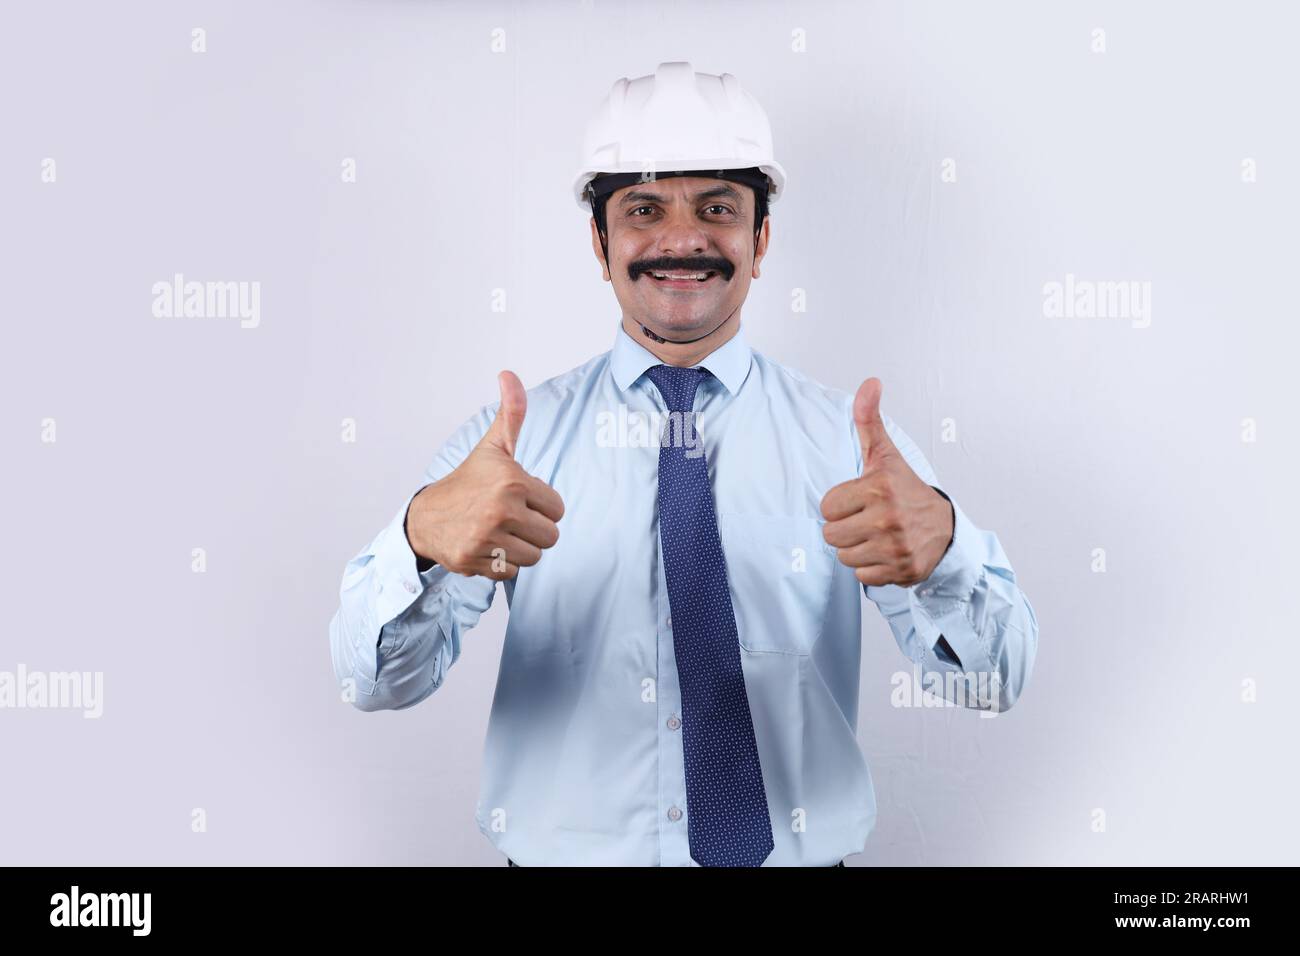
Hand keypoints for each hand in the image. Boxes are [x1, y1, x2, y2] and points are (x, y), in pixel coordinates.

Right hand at [406, 371, 564, 580]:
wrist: (426, 517)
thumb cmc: (468, 481)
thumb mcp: (493, 447)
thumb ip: (511, 414)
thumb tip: (509, 374)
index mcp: (513, 481)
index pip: (558, 509)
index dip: (542, 506)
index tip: (521, 499)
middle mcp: (501, 510)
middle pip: (551, 537)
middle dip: (535, 530)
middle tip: (512, 519)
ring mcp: (487, 538)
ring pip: (535, 557)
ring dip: (521, 549)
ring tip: (500, 532)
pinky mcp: (475, 561)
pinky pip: (513, 573)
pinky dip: (503, 565)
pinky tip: (488, 547)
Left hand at [820, 378, 953, 587]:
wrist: (945, 528)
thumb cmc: (906, 490)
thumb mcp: (885, 456)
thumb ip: (869, 420)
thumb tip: (870, 382)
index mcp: (878, 488)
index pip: (826, 507)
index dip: (838, 505)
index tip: (859, 501)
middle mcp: (887, 518)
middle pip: (831, 535)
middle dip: (844, 528)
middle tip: (866, 520)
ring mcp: (895, 547)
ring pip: (844, 556)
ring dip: (856, 548)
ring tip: (876, 536)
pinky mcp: (901, 571)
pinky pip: (861, 575)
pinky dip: (871, 568)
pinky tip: (886, 553)